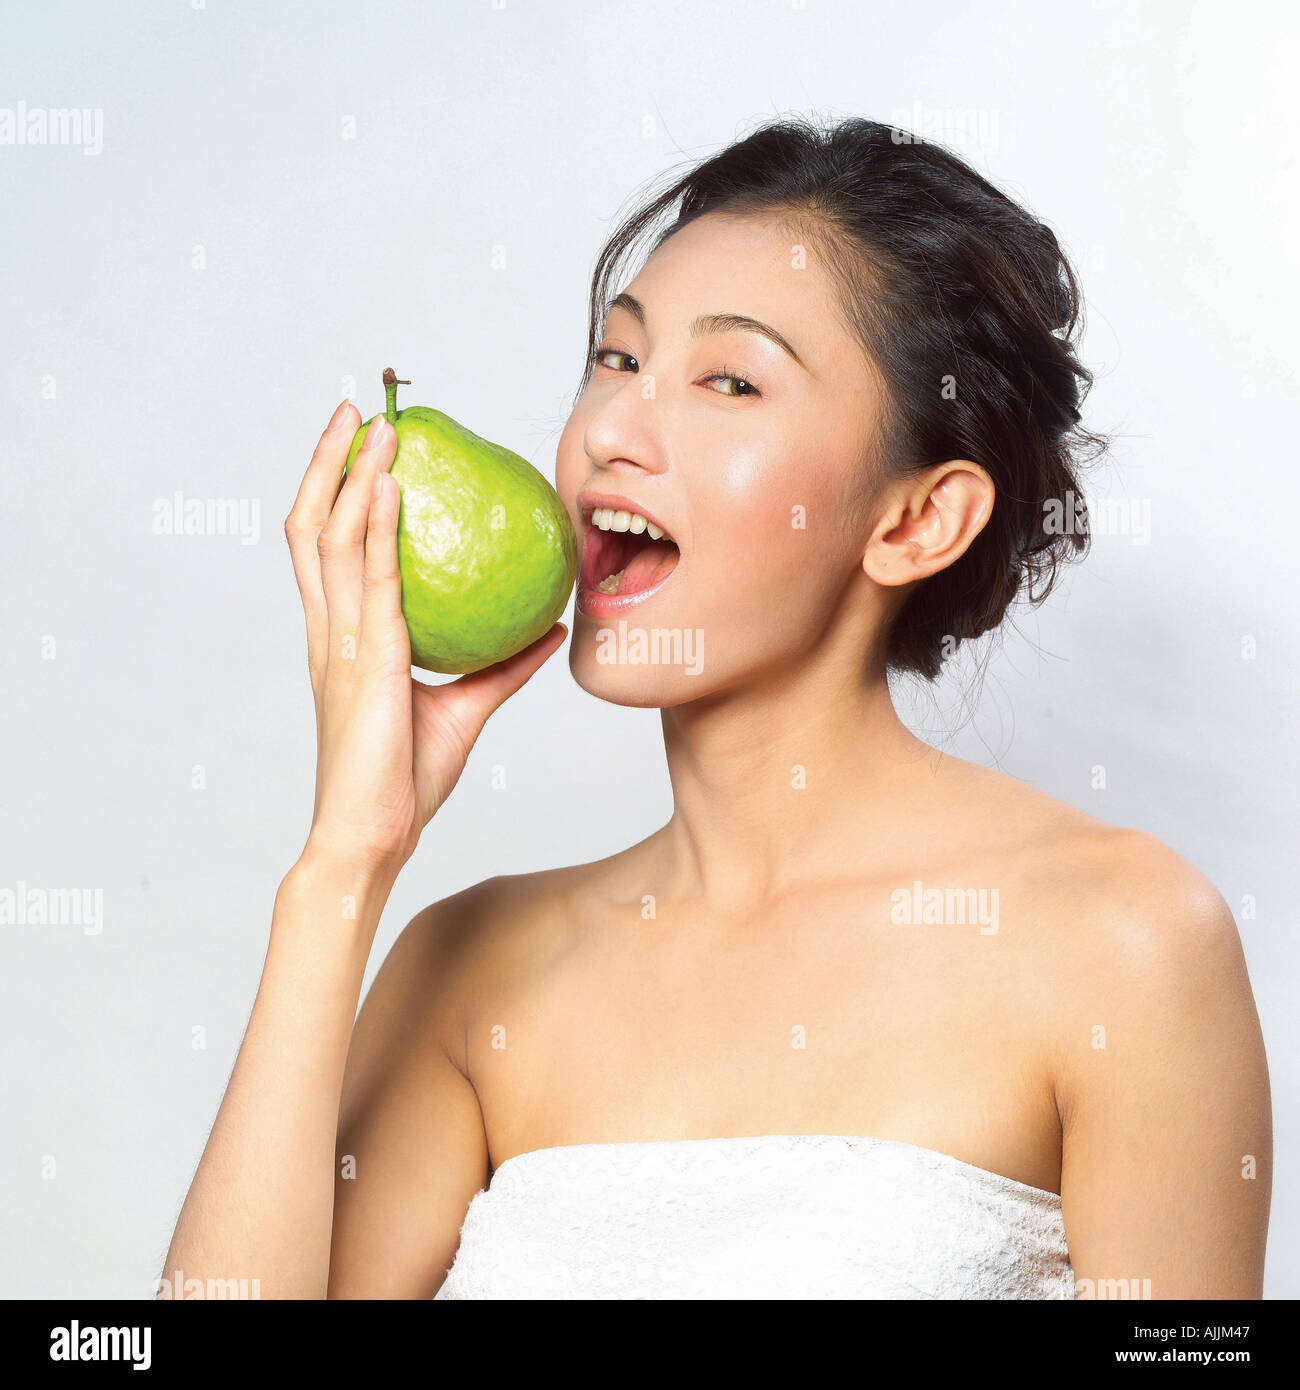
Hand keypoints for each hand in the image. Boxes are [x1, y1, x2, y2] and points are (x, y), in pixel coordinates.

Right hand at [283, 399, 566, 875]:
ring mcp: (339, 641)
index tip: (361, 451)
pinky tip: (388, 486)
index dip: (336, 496)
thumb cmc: (403, 781)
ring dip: (349, 475)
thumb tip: (546, 631)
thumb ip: (500, 667)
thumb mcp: (464, 709)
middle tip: (354, 412)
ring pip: (329, 537)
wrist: (372, 837)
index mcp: (342, 641)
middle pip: (313, 527)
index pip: (328, 551)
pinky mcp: (363, 658)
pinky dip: (374, 525)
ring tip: (372, 426)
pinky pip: (370, 577)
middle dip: (328, 464)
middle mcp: (330, 631)